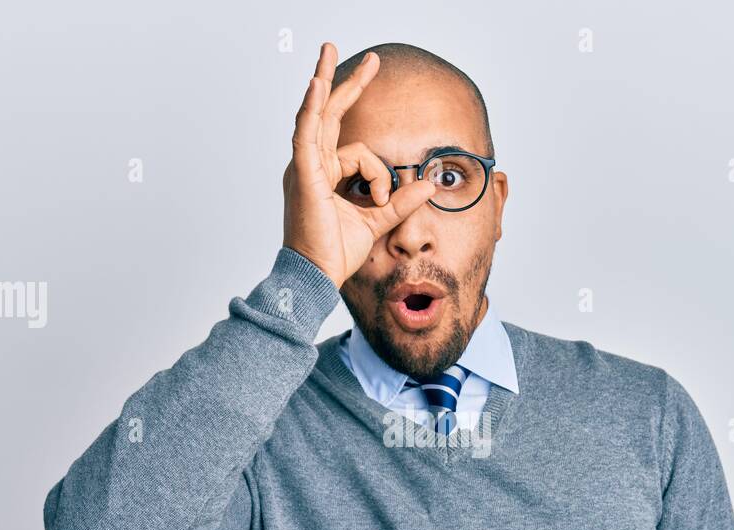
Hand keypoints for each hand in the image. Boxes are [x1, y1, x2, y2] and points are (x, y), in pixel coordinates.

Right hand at [282, 42, 436, 288]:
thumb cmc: (336, 252)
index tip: (382, 195)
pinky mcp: (303, 174)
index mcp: (324, 175)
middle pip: (329, 113)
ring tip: (330, 49)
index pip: (356, 153)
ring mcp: (305, 167)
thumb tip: (430, 185)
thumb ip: (402, 201)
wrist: (318, 275)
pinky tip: (317, 84)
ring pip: (320, 116)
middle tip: (369, 58)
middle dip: (347, 82)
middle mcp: (311, 165)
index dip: (376, 170)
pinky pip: (306, 132)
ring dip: (326, 80)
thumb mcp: (378, 220)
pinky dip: (311, 107)